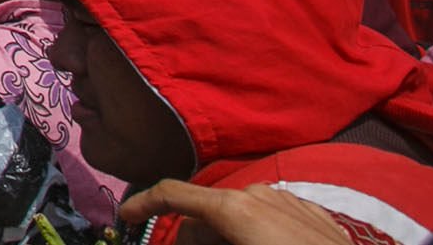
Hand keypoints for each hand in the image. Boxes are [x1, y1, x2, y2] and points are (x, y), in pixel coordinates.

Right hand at [119, 181, 357, 244]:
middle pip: (204, 211)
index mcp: (233, 207)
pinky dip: (252, 235)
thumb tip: (177, 240)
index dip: (143, 204)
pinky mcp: (308, 211)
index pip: (173, 194)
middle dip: (194, 238)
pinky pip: (265, 218)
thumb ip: (200, 241)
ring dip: (224, 238)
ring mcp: (285, 199)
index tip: (124, 217)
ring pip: (235, 214)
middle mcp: (255, 193)